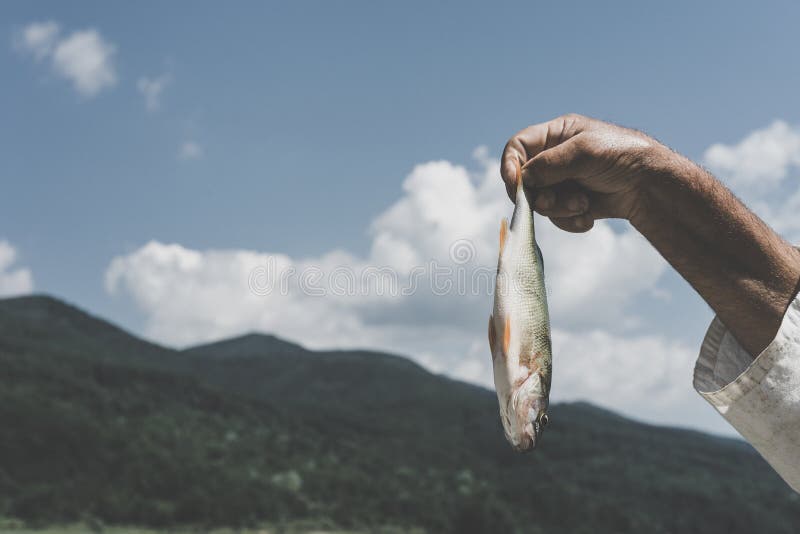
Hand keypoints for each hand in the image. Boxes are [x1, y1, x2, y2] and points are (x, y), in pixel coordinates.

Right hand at [501, 114, 662, 232]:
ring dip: (559, 208)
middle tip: (551, 202)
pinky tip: (588, 216)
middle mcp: (555, 158)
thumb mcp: (584, 152)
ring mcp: (563, 182)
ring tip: (583, 205)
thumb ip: (549, 164)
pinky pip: (556, 217)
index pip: (518, 147)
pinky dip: (570, 220)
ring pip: (540, 203)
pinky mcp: (572, 203)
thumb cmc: (622, 156)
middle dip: (539, 195)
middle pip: (525, 180)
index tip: (514, 184)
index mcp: (555, 135)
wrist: (652, 185)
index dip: (510, 165)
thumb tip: (523, 178)